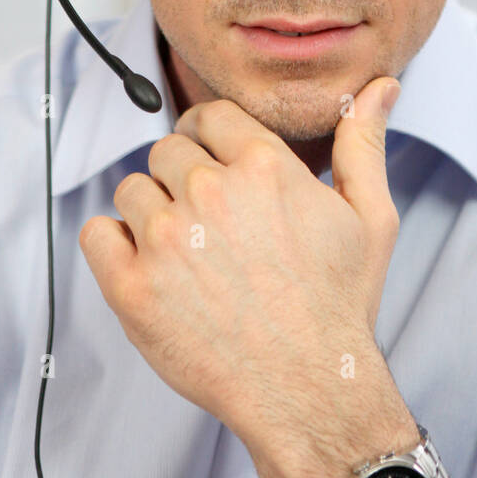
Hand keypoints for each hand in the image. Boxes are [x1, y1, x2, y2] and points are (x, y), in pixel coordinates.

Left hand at [79, 75, 408, 477]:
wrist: (310, 390)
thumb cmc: (338, 306)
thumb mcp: (369, 217)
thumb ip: (364, 143)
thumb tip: (380, 87)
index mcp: (263, 166)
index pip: (208, 116)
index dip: (210, 138)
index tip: (215, 166)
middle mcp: (210, 192)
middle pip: (166, 150)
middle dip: (183, 177)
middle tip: (208, 221)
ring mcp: (167, 240)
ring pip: (131, 189)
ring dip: (150, 211)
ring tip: (183, 250)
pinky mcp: (133, 288)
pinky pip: (96, 233)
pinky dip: (112, 244)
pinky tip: (148, 266)